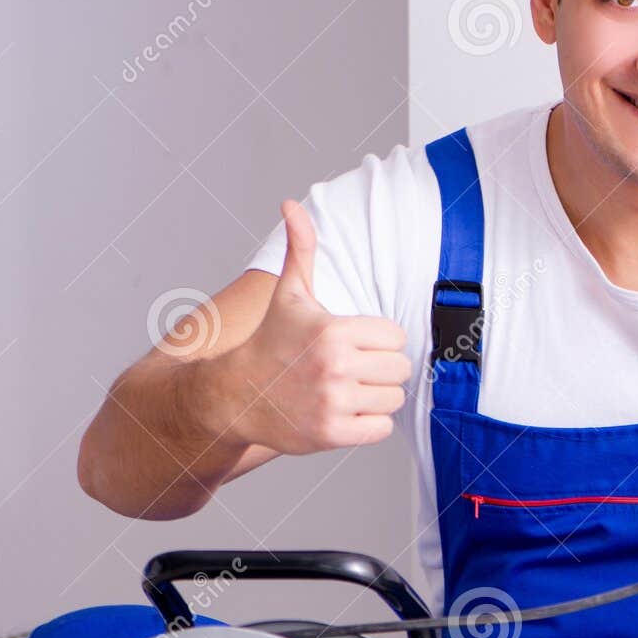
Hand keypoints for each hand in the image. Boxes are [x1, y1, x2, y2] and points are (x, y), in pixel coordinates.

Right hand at [225, 199, 411, 453]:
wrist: (236, 395)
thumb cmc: (271, 342)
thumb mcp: (289, 294)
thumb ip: (300, 248)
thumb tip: (291, 203)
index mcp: (334, 330)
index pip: (396, 337)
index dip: (380, 341)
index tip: (355, 345)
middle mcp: (335, 367)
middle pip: (401, 369)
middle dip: (382, 370)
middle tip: (353, 370)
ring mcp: (333, 402)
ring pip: (393, 400)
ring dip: (377, 397)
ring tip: (348, 391)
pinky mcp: (332, 434)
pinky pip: (382, 429)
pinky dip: (370, 424)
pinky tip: (346, 412)